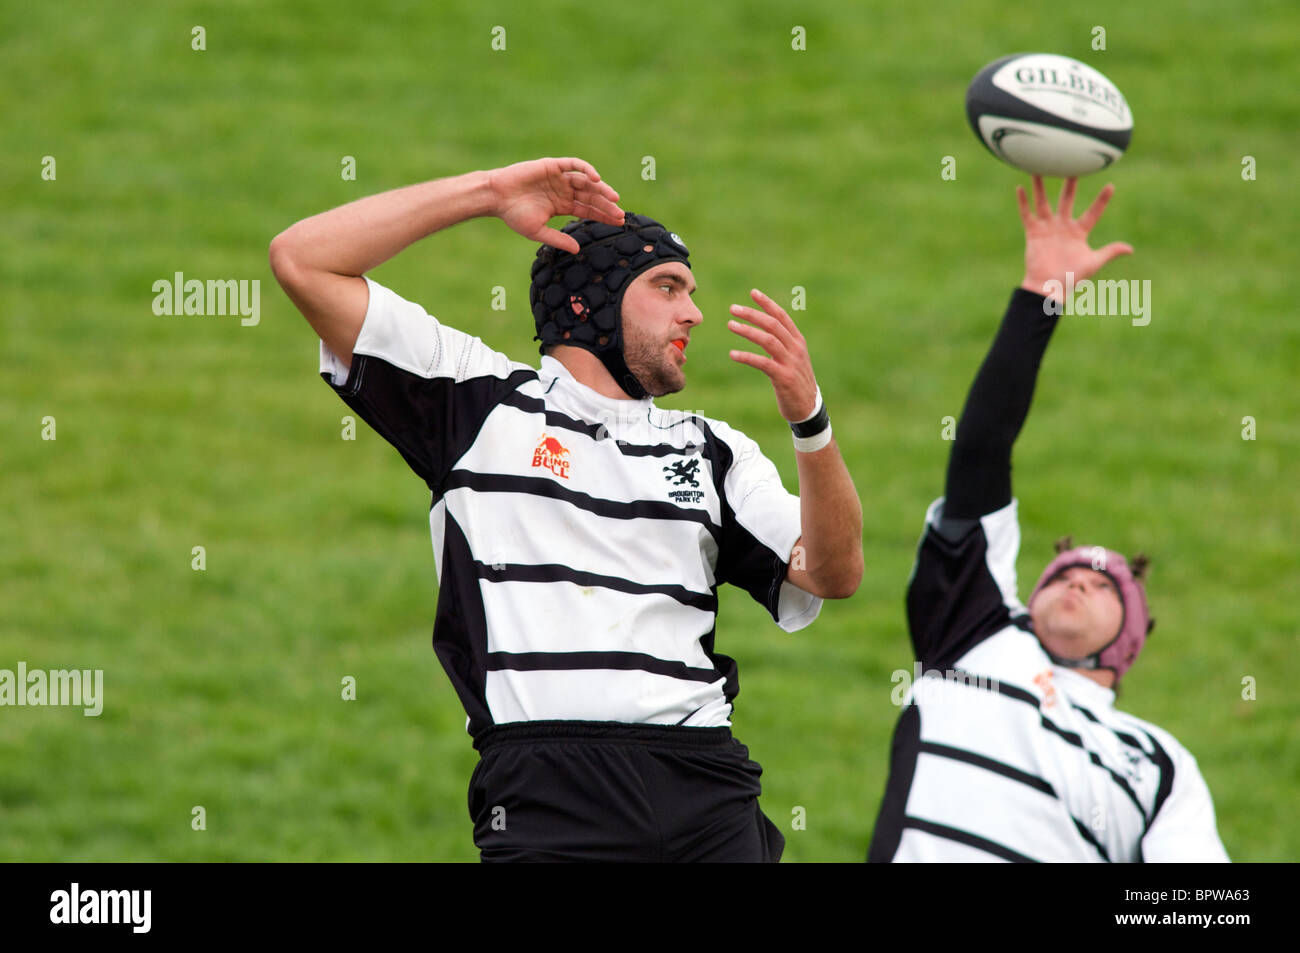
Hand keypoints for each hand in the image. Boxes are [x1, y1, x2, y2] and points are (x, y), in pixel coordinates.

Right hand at [487, 157, 624, 251]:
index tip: (618, 222)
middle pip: (590, 197)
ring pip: (586, 182)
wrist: (496, 196)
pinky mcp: (553, 165)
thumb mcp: (538, 231)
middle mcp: (563, 190)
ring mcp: (559, 177)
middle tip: (620, 214)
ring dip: (601, 189)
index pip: (587, 210)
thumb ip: (558, 239)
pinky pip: (573, 165)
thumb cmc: (513, 215)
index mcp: (562, 205)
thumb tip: (578, 250)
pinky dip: (586, 169)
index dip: (603, 215)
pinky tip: (596, 179)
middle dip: (606, 205)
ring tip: (614, 198)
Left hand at [727, 289, 818, 422]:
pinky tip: (733, 354)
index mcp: (798, 342)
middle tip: (734, 308)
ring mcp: (791, 363)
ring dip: (748, 330)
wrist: (808, 408)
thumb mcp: (793, 359)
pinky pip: (763, 363)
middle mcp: (796, 349)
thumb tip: (765, 331)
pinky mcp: (783, 378)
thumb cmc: (796, 382)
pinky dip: (747, 357)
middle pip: (773, 325)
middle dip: (753, 314)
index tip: (753, 292)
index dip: (767, 304)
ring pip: (768, 340)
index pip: (782, 317)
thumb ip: (782, 344)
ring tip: (731, 324)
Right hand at [1018, 176, 1133, 298]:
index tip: (1110, 186)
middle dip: (1070, 184)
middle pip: (1067, 200)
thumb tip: (1130, 249)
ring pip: (1044, 202)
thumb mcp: (1093, 263)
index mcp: (1079, 232)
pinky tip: (1020, 188)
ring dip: (1042, 187)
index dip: (1101, 201)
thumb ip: (1109, 252)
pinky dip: (1023, 202)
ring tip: (1040, 168)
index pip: (1093, 212)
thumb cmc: (1071, 277)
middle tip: (1074, 166)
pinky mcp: (1033, 232)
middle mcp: (1063, 226)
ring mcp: (1047, 228)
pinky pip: (1027, 214)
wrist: (1048, 287)